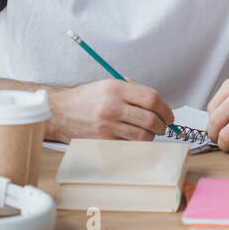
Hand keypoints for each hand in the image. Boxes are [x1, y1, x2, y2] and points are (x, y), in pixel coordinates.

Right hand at [48, 79, 173, 142]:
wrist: (59, 113)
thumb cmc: (87, 98)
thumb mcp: (110, 84)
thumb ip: (135, 91)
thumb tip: (160, 105)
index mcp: (116, 89)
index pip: (152, 99)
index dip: (166, 109)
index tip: (169, 115)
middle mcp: (111, 107)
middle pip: (150, 119)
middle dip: (162, 125)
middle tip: (163, 126)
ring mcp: (106, 126)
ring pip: (142, 136)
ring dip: (152, 136)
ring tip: (150, 132)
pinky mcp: (101, 142)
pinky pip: (128, 145)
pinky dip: (137, 144)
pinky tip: (135, 138)